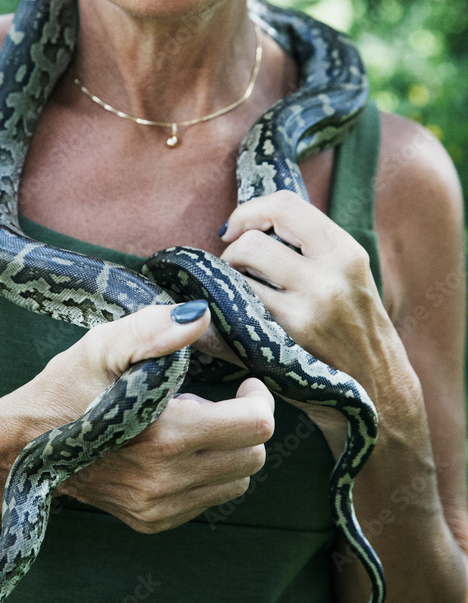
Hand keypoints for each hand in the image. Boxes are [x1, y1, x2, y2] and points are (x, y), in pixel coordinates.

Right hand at [43, 303, 274, 532]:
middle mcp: (168, 480)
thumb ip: (154, 329)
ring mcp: (160, 507)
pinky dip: (207, 472)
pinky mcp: (153, 521)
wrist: (22, 447)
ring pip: (237, 481)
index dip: (257, 398)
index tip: (243, 384)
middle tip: (213, 400)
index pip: (255, 426)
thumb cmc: (65, 388)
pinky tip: (173, 449)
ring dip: (227, 450)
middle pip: (254, 456)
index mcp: (165, 436)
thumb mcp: (104, 346)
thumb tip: (200, 317)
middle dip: (246, 423)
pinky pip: (208, 499)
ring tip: (189, 424)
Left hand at [218, 190, 407, 448]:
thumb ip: (308, 249)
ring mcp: (309, 311)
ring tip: (238, 295)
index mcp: (346, 252)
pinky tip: (227, 320)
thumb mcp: (347, 279)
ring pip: (239, 275)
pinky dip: (221, 312)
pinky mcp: (287, 342)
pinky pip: (234, 312)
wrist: (380, 398)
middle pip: (253, 240)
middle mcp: (331, 277)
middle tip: (236, 270)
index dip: (250, 211)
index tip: (236, 228)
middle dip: (233, 252)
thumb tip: (247, 223)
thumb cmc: (355, 333)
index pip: (285, 205)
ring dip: (226, 282)